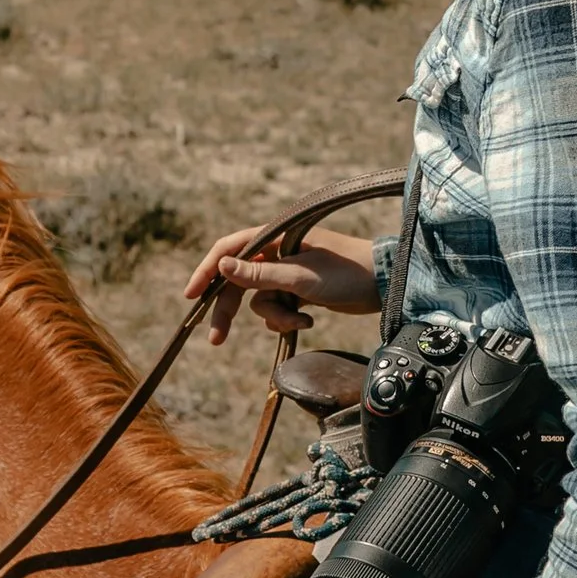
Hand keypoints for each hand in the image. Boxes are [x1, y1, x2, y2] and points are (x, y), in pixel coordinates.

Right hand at [184, 223, 379, 348]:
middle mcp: (278, 251)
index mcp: (276, 238)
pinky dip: (287, 318)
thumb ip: (260, 275)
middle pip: (238, 281)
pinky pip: (277, 308)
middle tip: (216, 339)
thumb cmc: (347, 274)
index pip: (229, 249)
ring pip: (259, 299)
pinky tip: (309, 319)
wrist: (386, 284)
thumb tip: (222, 266)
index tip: (190, 297)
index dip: (207, 271)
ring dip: (274, 316)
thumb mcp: (301, 277)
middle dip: (229, 310)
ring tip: (300, 320)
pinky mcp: (299, 289)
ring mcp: (288, 271)